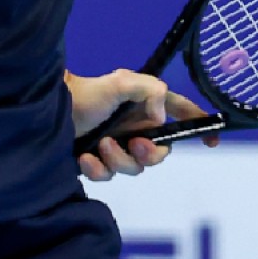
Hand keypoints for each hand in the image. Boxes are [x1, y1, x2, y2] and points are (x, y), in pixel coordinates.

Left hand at [67, 69, 218, 182]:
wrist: (45, 114)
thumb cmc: (82, 94)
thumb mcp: (119, 83)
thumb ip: (149, 91)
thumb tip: (159, 118)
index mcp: (143, 104)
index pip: (178, 111)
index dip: (198, 124)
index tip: (212, 139)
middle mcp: (133, 126)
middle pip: (160, 151)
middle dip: (151, 153)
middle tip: (135, 145)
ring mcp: (116, 145)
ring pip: (134, 168)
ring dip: (119, 160)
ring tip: (100, 145)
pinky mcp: (98, 162)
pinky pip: (108, 176)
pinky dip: (98, 169)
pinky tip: (85, 158)